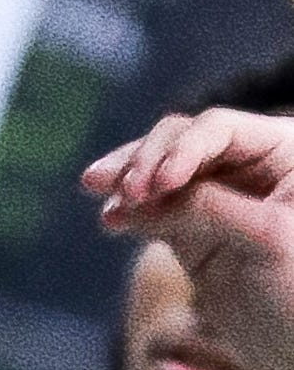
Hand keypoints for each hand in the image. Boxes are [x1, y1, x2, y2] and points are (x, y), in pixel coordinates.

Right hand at [87, 106, 293, 369]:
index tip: (159, 185)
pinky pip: (150, 206)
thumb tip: (142, 197)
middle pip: (181, 140)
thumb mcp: (268, 239)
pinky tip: (110, 219)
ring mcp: (216, 196)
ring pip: (158, 168)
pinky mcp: (191, 228)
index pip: (219, 129)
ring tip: (95, 188)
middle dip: (146, 160)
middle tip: (122, 189)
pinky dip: (127, 209)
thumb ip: (208, 208)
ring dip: (127, 178)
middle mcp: (249, 164)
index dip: (182, 149)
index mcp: (284, 151)